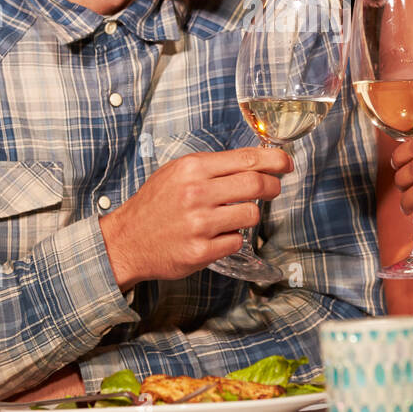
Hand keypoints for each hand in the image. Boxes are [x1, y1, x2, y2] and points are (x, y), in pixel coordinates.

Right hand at [99, 146, 292, 288]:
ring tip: (232, 216)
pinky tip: (215, 236)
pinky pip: (237, 241)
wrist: (126, 240)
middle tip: (274, 188)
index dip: (275, 160)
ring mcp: (199, 224)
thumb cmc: (155, 205)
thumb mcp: (177, 173)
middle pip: (256, 184)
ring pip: (251, 214)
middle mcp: (196, 194)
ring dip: (249, 214)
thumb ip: (212, 167)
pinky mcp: (200, 252)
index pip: (246, 159)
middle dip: (273, 186)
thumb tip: (254, 162)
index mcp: (192, 168)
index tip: (286, 163)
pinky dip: (232, 238)